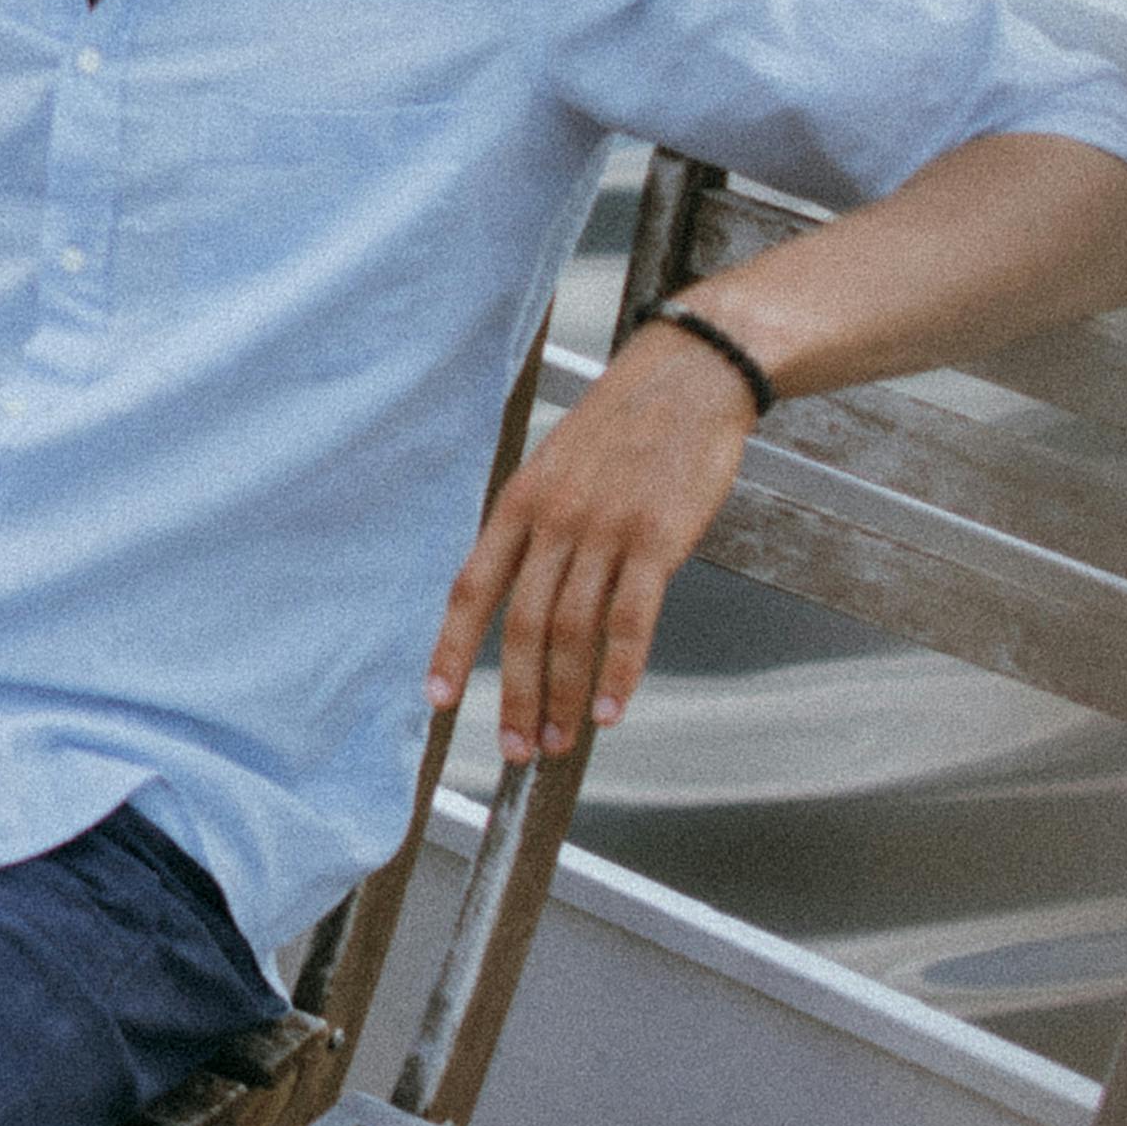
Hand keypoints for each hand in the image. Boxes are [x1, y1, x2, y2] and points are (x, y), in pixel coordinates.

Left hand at [430, 332, 751, 768]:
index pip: (472, 586)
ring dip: (566, 696)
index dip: (452, 647)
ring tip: (563, 741)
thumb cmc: (624, 426)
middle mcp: (554, 518)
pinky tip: (614, 709)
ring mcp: (605, 528)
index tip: (439, 698)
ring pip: (572, 631)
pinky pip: (631, 620)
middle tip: (516, 748)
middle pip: (521, 625)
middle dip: (515, 696)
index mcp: (520, 501)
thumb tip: (520, 594)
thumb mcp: (557, 465)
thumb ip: (536, 527)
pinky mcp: (658, 537)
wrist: (687, 377)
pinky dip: (620, 672)